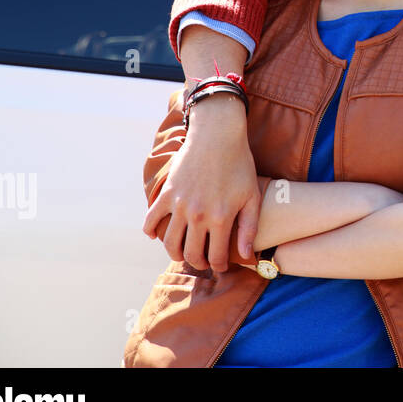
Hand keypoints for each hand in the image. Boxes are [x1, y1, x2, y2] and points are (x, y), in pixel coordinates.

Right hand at [142, 96, 260, 272]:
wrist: (218, 135)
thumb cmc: (240, 165)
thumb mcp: (252, 196)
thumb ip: (249, 228)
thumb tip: (246, 256)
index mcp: (220, 218)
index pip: (216, 256)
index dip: (219, 265)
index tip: (221, 266)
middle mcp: (197, 215)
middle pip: (191, 254)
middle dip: (198, 263)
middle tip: (204, 261)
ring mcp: (179, 205)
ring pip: (170, 243)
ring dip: (175, 253)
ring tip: (184, 252)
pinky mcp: (167, 193)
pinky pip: (151, 220)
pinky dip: (151, 231)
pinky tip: (156, 235)